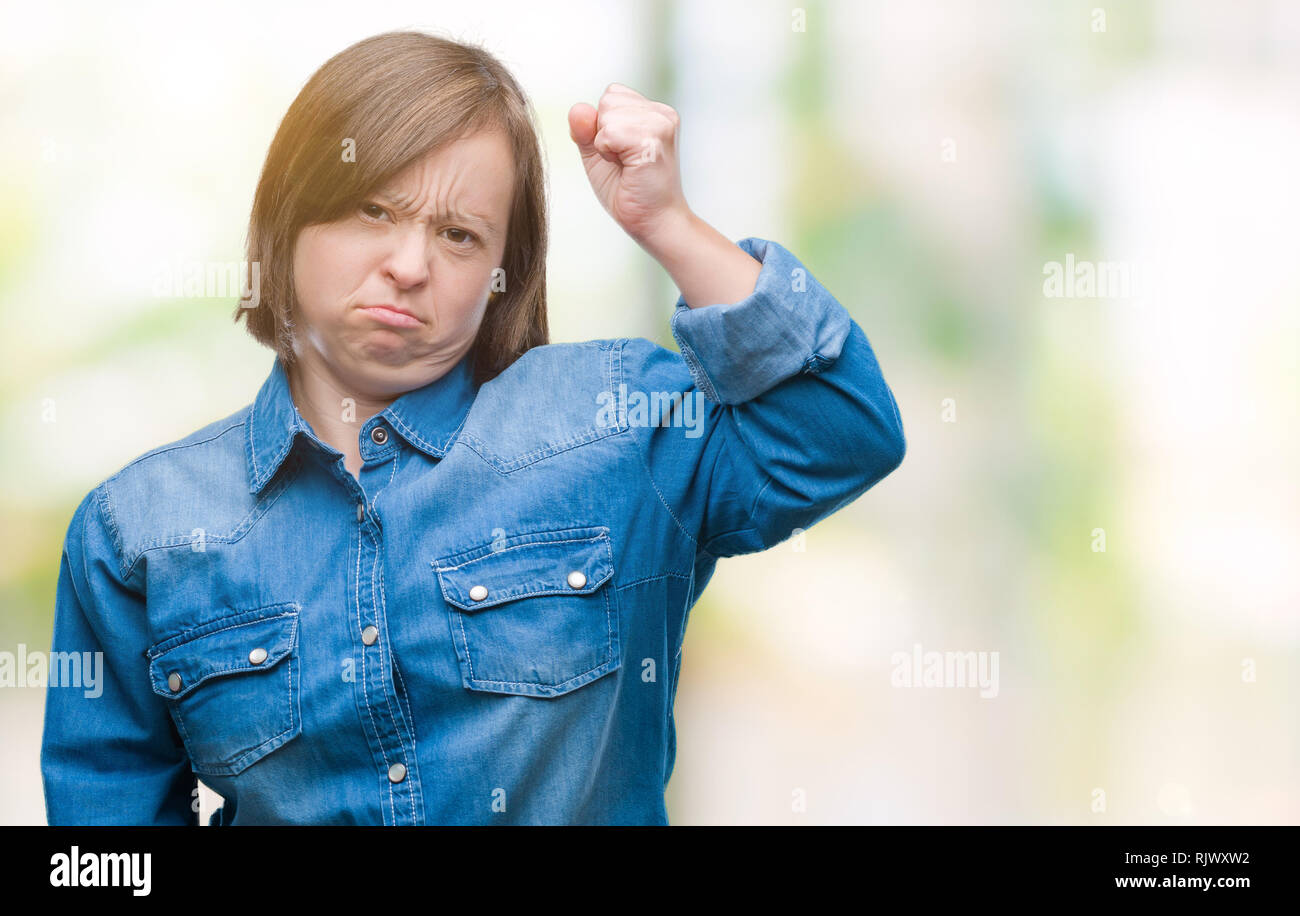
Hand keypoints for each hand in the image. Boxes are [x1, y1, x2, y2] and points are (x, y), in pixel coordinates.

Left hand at [568, 83, 690, 249]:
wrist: (654, 223)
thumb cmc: (630, 192)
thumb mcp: (599, 155)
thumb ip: (585, 130)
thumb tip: (577, 108)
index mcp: (654, 113)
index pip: (612, 94)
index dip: (605, 126)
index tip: (623, 153)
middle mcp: (662, 113)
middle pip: (608, 99)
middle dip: (604, 132)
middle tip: (625, 162)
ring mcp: (660, 124)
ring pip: (607, 114)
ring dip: (606, 144)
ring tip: (627, 165)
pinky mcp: (653, 140)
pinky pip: (608, 133)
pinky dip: (607, 152)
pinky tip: (628, 168)